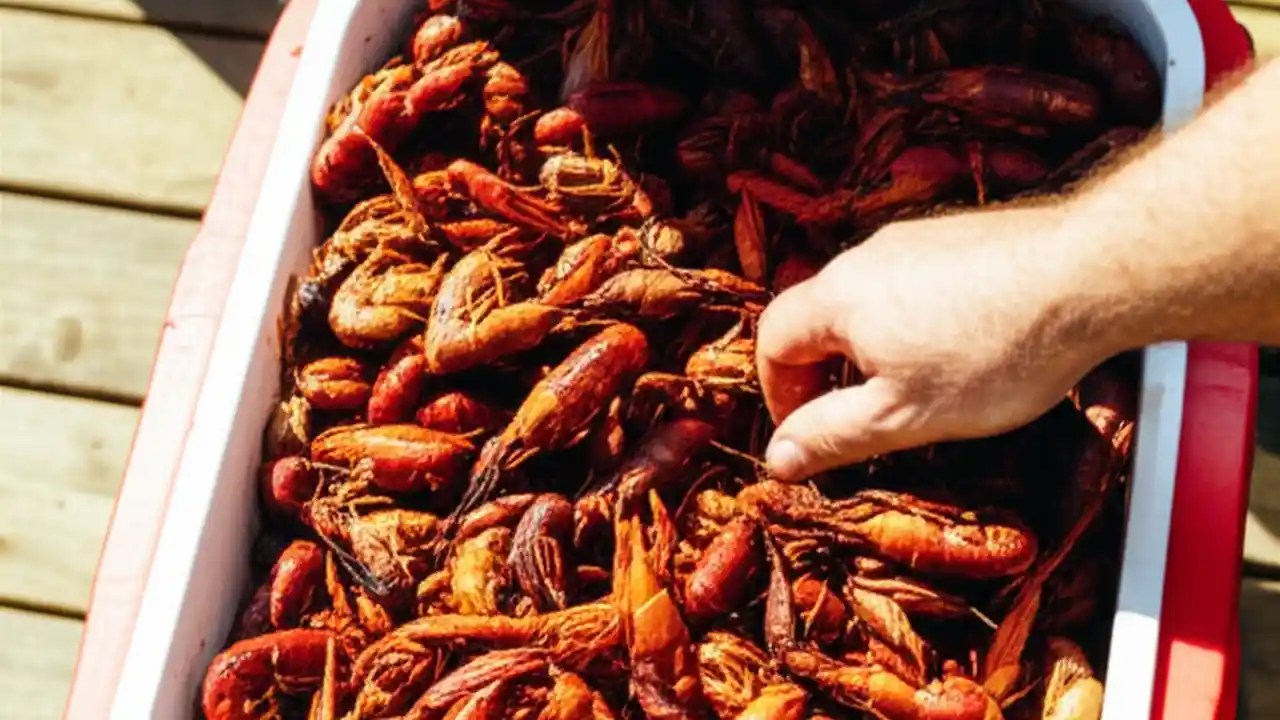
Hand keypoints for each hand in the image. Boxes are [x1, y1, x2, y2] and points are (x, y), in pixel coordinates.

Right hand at [757, 203, 1114, 480]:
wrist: (1090, 274)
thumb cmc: (995, 352)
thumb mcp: (904, 416)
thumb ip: (833, 436)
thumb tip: (776, 458)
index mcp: (837, 298)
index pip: (771, 339)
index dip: (778, 392)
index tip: (805, 431)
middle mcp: (866, 257)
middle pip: (817, 315)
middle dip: (823, 371)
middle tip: (856, 418)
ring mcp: (915, 238)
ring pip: (868, 297)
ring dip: (871, 345)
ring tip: (915, 387)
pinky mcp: (960, 233)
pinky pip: (914, 280)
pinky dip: (914, 319)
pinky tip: (962, 348)